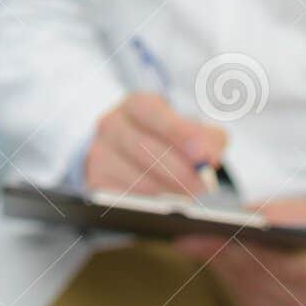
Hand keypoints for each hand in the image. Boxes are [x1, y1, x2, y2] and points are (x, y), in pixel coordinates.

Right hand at [84, 92, 226, 195]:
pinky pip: (125, 196)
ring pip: (136, 176)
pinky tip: (166, 200)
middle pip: (145, 148)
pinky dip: (150, 201)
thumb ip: (206, 138)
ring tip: (189, 194)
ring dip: (167, 189)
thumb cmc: (163, 137)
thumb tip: (210, 157)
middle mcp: (112, 123)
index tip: (203, 155)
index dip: (180, 134)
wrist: (123, 149)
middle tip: (203, 185)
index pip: (155, 114)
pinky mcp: (96, 179)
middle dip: (179, 170)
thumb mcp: (187, 128)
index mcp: (136, 104)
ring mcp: (100, 152)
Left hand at [174, 198, 305, 305]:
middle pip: (246, 277)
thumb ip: (265, 215)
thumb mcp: (300, 210)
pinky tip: (222, 262)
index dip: (221, 248)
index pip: (259, 260)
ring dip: (221, 268)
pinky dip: (235, 281)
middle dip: (214, 254)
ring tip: (197, 244)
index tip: (188, 236)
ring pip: (243, 292)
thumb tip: (221, 217)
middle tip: (183, 235)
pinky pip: (250, 303)